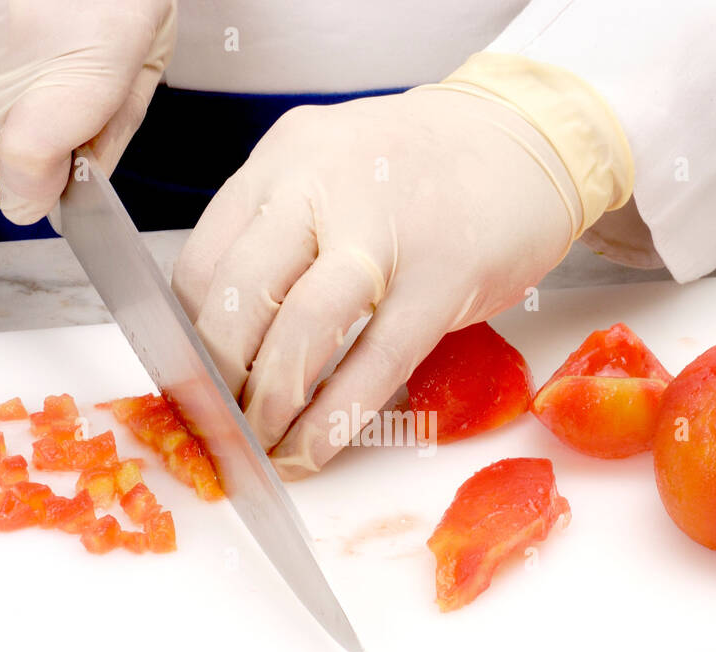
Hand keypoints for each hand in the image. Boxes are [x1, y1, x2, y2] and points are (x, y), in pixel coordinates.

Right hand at [0, 0, 175, 223]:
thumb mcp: (145, 62)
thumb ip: (112, 132)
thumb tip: (80, 182)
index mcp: (80, 72)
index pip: (24, 165)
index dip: (31, 195)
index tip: (42, 195)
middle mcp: (10, 53)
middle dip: (7, 160)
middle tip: (36, 125)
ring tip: (14, 71)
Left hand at [172, 86, 586, 478]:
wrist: (527, 137)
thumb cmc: (422, 171)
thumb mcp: (328, 173)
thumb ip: (277, 236)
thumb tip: (228, 340)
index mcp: (282, 160)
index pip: (203, 262)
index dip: (188, 342)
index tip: (193, 386)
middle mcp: (320, 184)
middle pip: (241, 298)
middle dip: (220, 381)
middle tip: (220, 426)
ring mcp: (384, 230)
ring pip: (301, 332)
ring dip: (271, 407)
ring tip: (264, 449)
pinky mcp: (443, 277)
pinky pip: (375, 362)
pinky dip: (335, 419)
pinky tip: (314, 450)